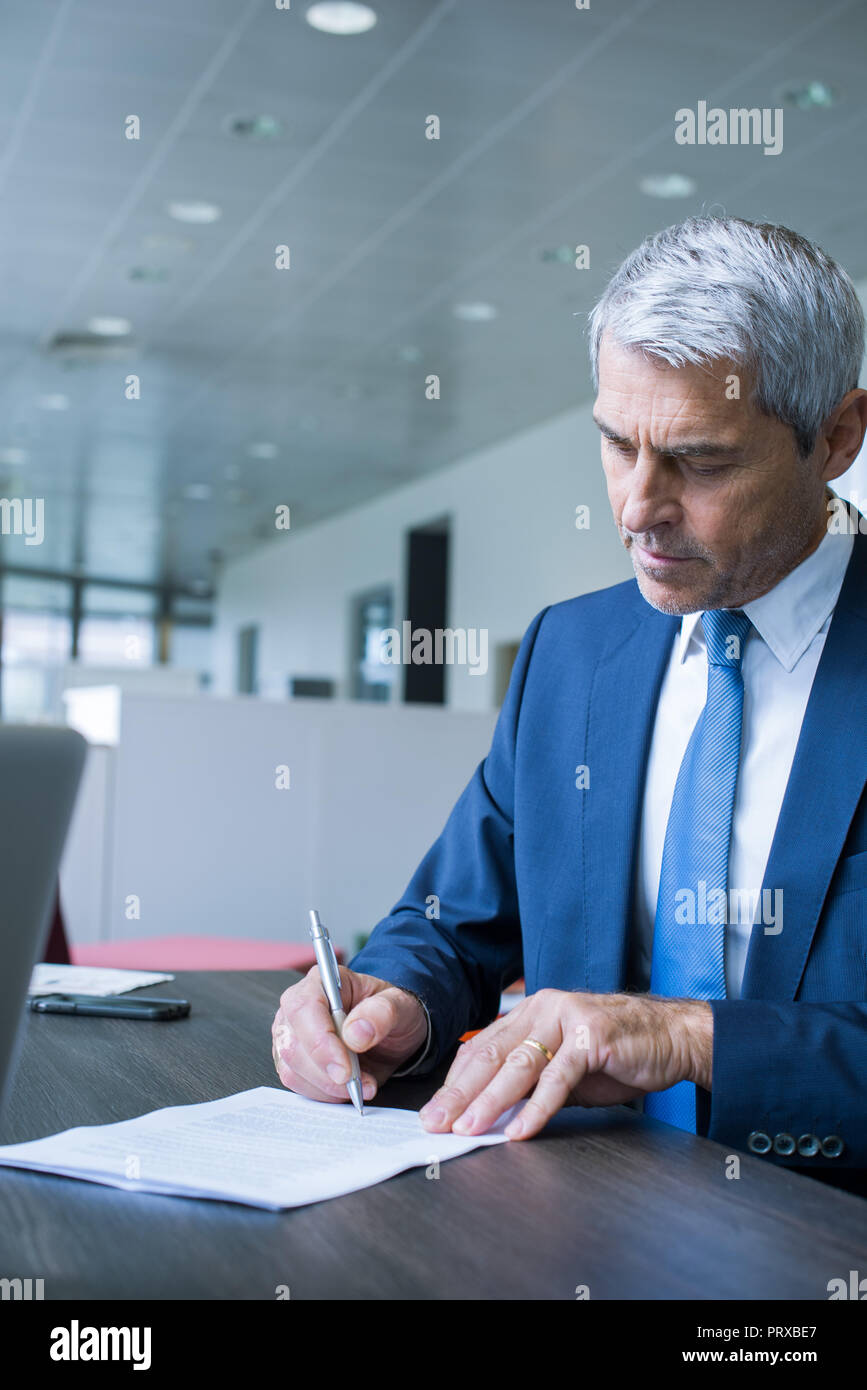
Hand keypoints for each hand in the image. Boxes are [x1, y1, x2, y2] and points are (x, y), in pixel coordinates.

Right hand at [271, 965, 427, 1103]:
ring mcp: (291, 1034)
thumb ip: (382, 1013)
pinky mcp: (292, 1060)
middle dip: (325, 1072)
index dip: (320, 1041)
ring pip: (292, 1069)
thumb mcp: (401, 1005)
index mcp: (322, 981)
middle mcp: (299, 1006)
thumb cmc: (391, 1012)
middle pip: (293, 1044)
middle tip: (357, 1082)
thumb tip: (356, 1033)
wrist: (391, 1034)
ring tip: (362, 1083)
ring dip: (328, 1086)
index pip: (305, 1008)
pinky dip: (325, 1093)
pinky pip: (298, 1084)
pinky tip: (348, 1088)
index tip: (345, 1069)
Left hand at [419, 990, 712, 1139]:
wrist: (674, 1035)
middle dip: (459, 1093)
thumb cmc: (620, 1052)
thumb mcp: (566, 1068)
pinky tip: (519, 1129)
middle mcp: (544, 1009)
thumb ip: (532, 1082)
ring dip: (489, 1101)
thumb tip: (494, 1112)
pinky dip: (537, 1107)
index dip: (455, 1082)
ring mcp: (568, 1019)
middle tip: (435, 1123)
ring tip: (469, 1129)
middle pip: (491, 1055)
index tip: (435, 1111)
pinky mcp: (593, 1037)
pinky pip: (558, 1077)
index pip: (481, 1047)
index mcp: (531, 1012)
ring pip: (518, 1064)